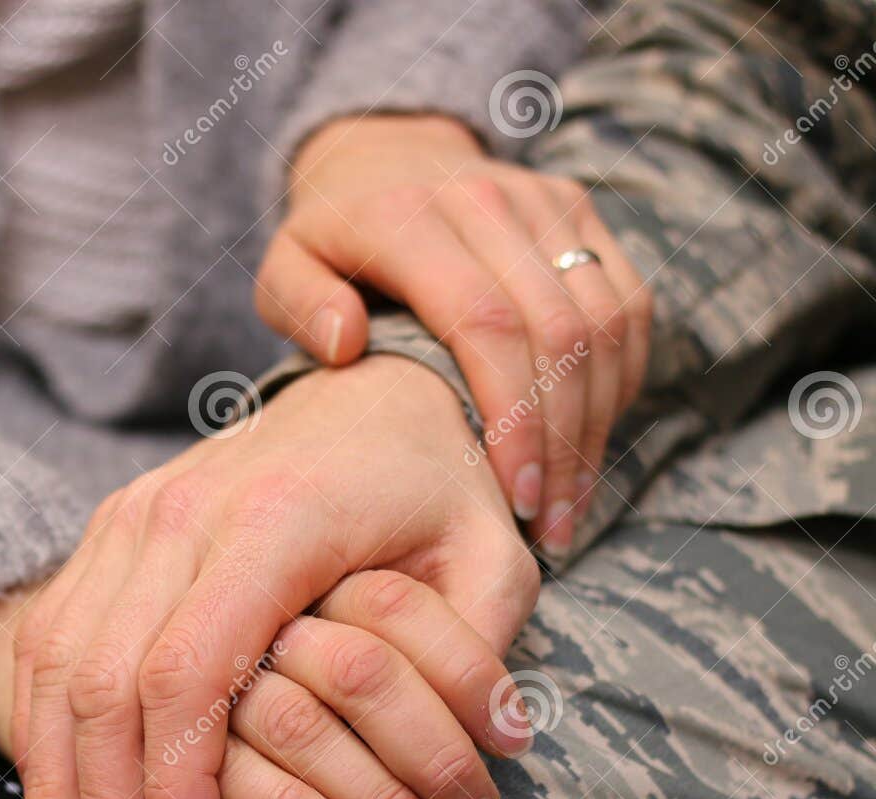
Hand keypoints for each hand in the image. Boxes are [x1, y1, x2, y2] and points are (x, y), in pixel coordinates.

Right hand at [7, 357, 540, 798]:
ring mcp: (131, 517)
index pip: (189, 669)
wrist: (367, 393)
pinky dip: (44, 734)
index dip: (176, 782)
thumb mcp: (493, 553)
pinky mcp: (108, 533)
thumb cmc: (436, 488)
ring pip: (61, 666)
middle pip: (106, 681)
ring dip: (56, 785)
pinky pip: (51, 642)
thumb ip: (482, 648)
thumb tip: (487, 754)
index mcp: (274, 520)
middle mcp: (181, 512)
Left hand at [254, 113, 651, 554]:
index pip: (486, 325)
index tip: (513, 500)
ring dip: (598, 424)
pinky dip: (618, 381)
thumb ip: (299, 305)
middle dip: (563, 442)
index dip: (513, 420)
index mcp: (406, 218)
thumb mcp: (282, 269)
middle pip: (558, 333)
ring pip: (606, 322)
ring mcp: (542, 198)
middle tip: (551, 528)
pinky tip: (586, 443)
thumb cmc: (329, 244)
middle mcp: (485, 197)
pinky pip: (626, 302)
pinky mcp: (579, 208)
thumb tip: (345, 344)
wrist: (381, 159)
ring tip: (572, 505)